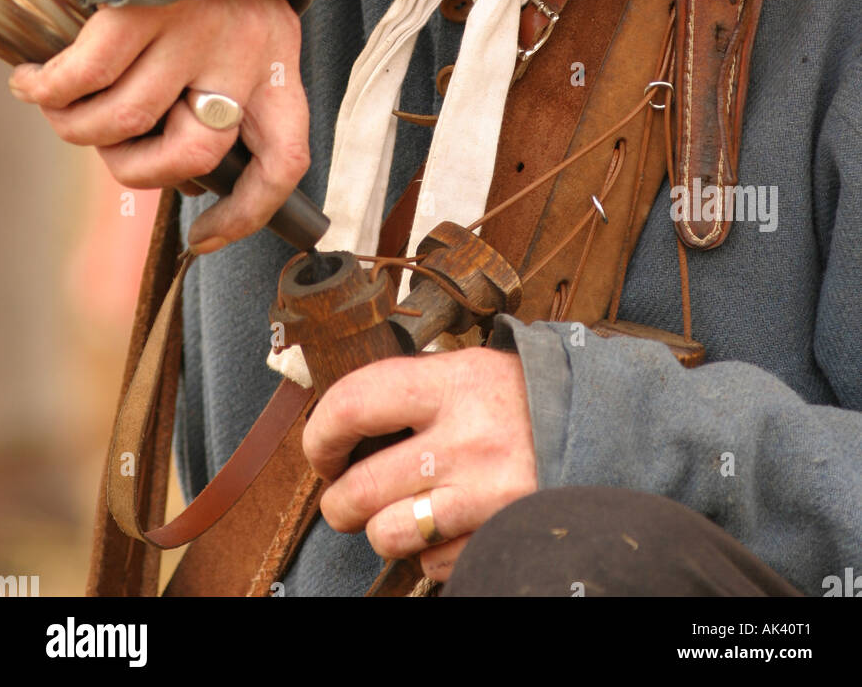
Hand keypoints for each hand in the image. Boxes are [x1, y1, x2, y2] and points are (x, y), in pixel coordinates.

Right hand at [7, 0, 308, 251]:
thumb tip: (184, 174)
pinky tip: (36, 84)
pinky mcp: (142, 2)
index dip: (246, 214)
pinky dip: (50, 90)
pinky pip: (85, 73)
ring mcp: (193, 26)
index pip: (284, 160)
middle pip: (190, 154)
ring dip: (79, 129)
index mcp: (280, 63)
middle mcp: (245, 50)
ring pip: (125, 118)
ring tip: (62, 113)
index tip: (203, 235)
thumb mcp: (251, 27)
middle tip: (112, 154)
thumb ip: (232, 87)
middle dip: (137, 172)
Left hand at [304, 347, 537, 582]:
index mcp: (455, 383)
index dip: (320, 434)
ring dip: (383, 530)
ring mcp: (487, 496)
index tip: (321, 449)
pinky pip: (434, 564)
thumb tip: (346, 418)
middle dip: (339, 502)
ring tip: (401, 512)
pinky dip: (432, 552)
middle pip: (360, 490)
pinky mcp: (501, 537)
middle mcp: (468, 440)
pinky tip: (452, 523)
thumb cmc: (531, 397)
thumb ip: (416, 389)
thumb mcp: (474, 369)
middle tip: (346, 497)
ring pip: (389, 535)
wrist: (614, 429)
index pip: (354, 404)